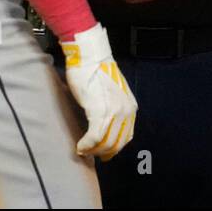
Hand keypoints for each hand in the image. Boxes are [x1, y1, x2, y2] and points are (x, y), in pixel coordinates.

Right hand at [61, 24, 136, 159]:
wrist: (90, 57)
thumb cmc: (96, 72)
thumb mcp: (112, 93)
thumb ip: (113, 109)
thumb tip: (103, 127)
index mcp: (131, 107)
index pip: (126, 137)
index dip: (113, 148)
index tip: (102, 152)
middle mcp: (126, 111)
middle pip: (116, 143)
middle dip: (102, 152)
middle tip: (90, 153)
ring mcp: (114, 112)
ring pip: (106, 143)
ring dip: (93, 150)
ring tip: (83, 150)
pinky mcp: (100, 111)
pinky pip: (95, 137)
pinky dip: (87, 144)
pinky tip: (80, 146)